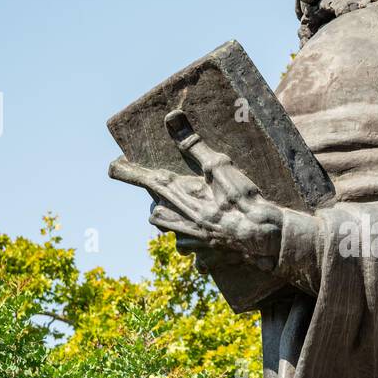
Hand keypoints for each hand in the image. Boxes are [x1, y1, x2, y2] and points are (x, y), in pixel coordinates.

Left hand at [110, 111, 283, 270]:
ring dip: (178, 225)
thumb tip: (171, 117)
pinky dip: (199, 249)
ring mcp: (191, 243)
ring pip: (172, 234)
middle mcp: (179, 222)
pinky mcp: (205, 259)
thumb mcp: (220, 166)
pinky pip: (195, 256)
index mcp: (180, 197)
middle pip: (156, 213)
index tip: (114, 166)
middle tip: (174, 195)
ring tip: (196, 217)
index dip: (128, 172)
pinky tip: (213, 242)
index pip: (147, 180)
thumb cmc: (242, 201)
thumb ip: (193, 144)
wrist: (263, 239)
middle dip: (161, 204)